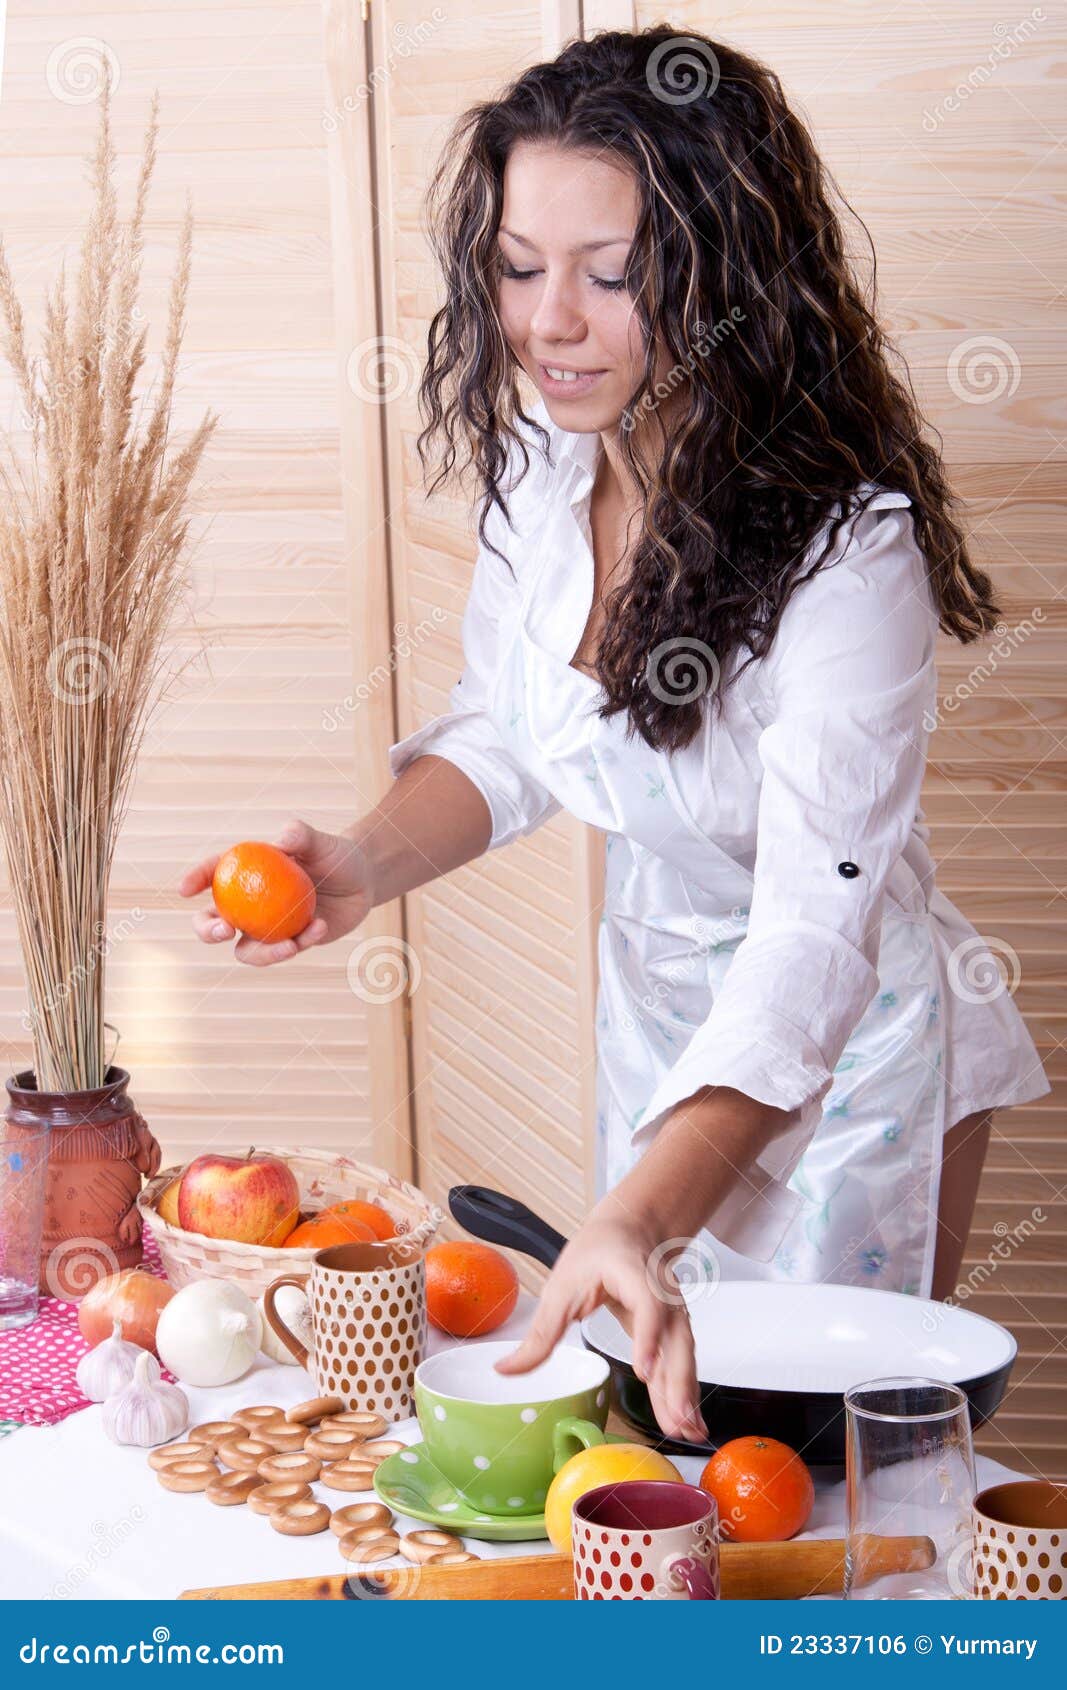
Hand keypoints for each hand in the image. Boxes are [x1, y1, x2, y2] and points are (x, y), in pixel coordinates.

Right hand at [178, 818, 373, 966]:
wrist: (362, 881)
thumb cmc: (334, 854)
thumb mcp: (321, 841)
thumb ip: (301, 835)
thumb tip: (283, 838)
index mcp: (245, 873)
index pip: (213, 874)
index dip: (194, 880)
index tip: (185, 889)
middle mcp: (248, 904)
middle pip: (213, 923)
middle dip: (208, 931)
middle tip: (225, 930)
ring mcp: (266, 928)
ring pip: (246, 951)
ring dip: (263, 953)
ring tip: (290, 946)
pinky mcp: (290, 943)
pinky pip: (286, 950)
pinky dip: (303, 942)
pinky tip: (320, 926)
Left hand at [494, 1212, 707, 1443]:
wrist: (628, 1230)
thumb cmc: (597, 1252)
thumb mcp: (560, 1287)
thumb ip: (539, 1334)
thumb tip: (505, 1370)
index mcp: (632, 1273)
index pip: (647, 1305)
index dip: (648, 1336)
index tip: (645, 1370)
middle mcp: (662, 1294)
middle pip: (674, 1338)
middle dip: (676, 1381)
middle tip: (675, 1420)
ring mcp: (673, 1312)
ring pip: (682, 1355)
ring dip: (686, 1394)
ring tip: (687, 1431)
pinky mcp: (672, 1331)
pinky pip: (680, 1363)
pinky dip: (686, 1393)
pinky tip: (689, 1423)